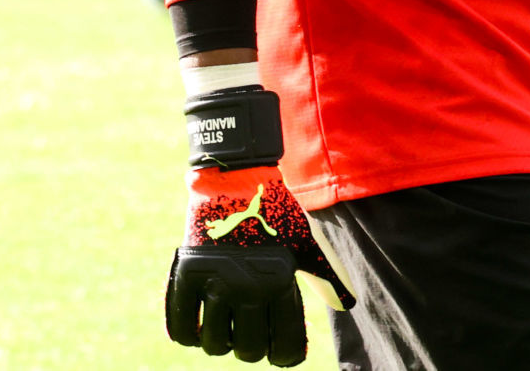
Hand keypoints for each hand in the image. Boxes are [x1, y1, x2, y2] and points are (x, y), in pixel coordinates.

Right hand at [166, 164, 353, 365]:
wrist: (238, 177)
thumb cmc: (277, 213)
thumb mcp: (306, 243)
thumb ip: (326, 276)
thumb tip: (348, 304)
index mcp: (279, 281)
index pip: (285, 347)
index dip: (286, 357)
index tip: (282, 353)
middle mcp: (247, 285)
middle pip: (248, 351)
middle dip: (252, 350)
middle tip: (251, 335)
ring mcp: (215, 280)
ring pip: (214, 345)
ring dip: (221, 343)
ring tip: (227, 328)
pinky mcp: (188, 272)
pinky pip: (182, 326)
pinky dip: (189, 335)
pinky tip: (199, 328)